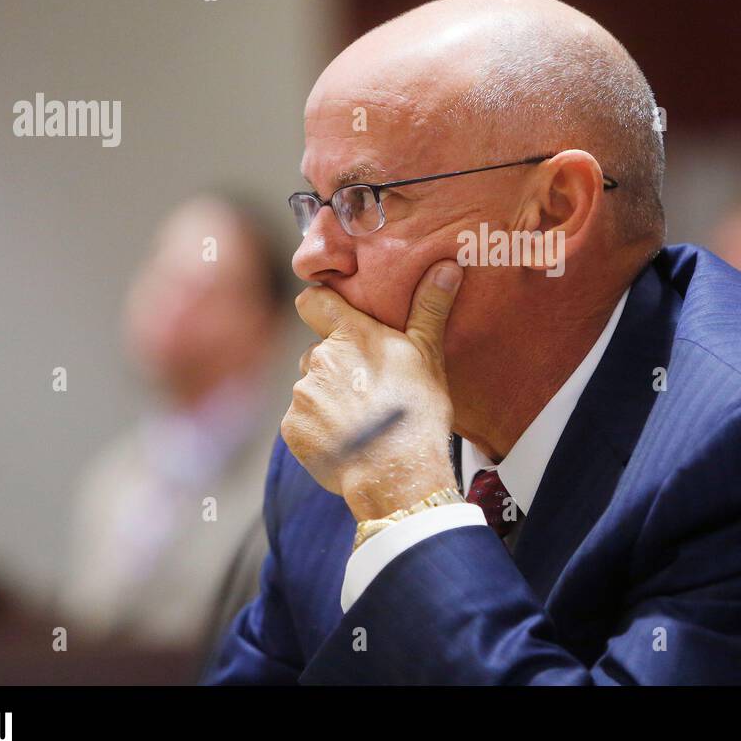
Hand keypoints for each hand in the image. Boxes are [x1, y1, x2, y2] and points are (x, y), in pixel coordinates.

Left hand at [280, 260, 463, 520]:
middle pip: (318, 352)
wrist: (397, 474)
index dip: (320, 307)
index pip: (313, 301)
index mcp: (350, 334)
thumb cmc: (416, 412)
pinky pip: (303, 421)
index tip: (332, 317)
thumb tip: (448, 266)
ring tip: (362, 420)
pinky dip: (319, 430)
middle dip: (336, 366)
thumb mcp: (429, 355)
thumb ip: (430, 308)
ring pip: (312, 389)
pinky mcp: (292, 428)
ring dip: (329, 399)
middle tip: (369, 388)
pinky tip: (348, 441)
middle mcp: (318, 358)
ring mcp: (302, 394)